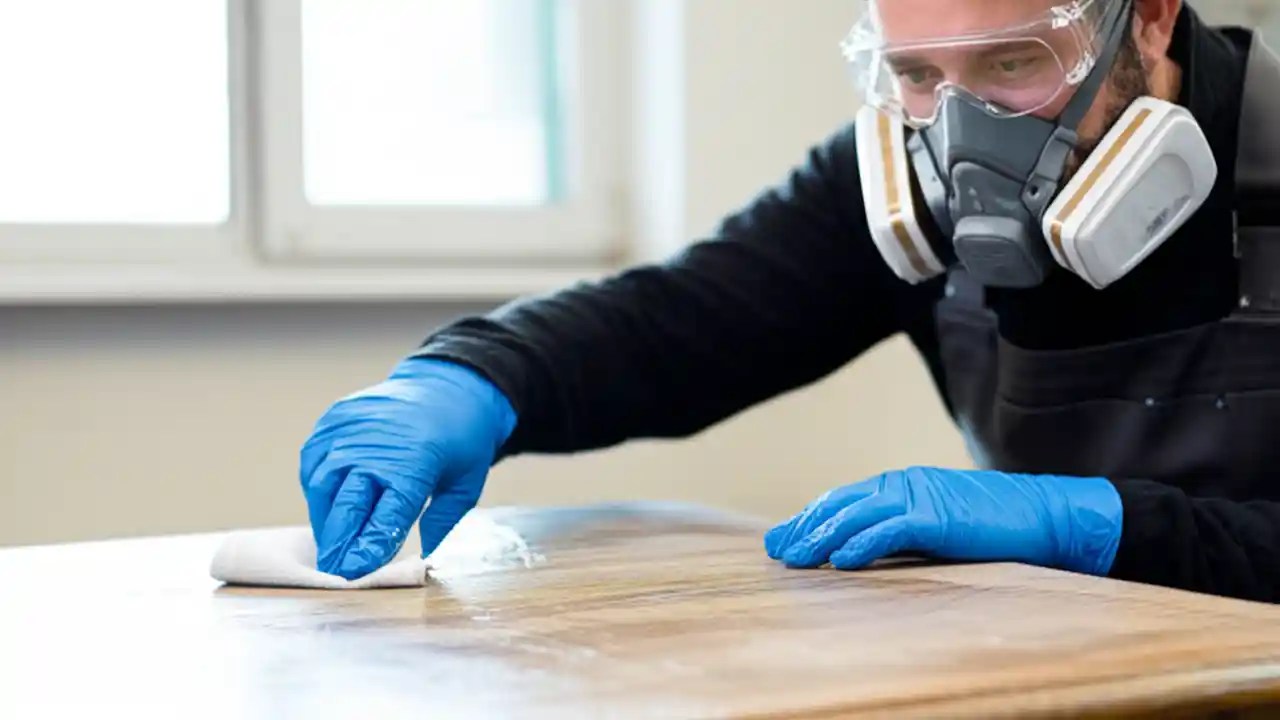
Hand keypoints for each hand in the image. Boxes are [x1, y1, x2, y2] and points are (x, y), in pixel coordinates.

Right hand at [300, 359, 516, 579]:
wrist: (447, 384)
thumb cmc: (461, 439)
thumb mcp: (467, 483)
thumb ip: (443, 521)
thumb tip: (422, 556)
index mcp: (413, 464)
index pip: (386, 515)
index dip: (368, 547)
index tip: (354, 572)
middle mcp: (374, 446)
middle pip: (346, 504)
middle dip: (337, 542)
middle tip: (333, 571)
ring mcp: (349, 429)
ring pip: (322, 485)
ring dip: (325, 519)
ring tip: (331, 545)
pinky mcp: (333, 420)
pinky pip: (315, 463)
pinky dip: (318, 488)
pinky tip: (328, 508)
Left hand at [764, 467, 1121, 574]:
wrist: (1047, 514)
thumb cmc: (995, 523)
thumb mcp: (939, 523)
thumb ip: (902, 529)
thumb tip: (862, 549)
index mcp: (903, 484)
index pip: (844, 498)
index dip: (810, 517)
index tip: (782, 537)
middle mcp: (904, 484)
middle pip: (841, 503)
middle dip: (805, 526)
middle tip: (776, 549)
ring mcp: (921, 497)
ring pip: (857, 514)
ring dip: (822, 537)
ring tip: (797, 558)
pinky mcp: (938, 517)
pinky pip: (890, 530)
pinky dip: (861, 544)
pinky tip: (839, 561)